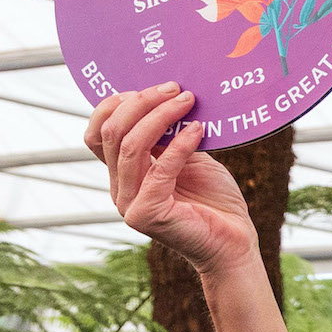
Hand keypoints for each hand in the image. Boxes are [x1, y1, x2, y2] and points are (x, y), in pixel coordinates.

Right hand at [83, 85, 257, 272]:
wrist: (234, 244)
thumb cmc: (214, 201)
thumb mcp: (187, 158)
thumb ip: (167, 136)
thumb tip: (161, 97)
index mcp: (122, 175)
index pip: (98, 133)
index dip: (115, 105)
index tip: (151, 88)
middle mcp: (119, 190)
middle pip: (113, 134)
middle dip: (141, 103)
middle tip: (174, 88)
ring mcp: (130, 204)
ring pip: (131, 147)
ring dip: (160, 117)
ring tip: (187, 101)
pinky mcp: (148, 214)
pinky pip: (159, 169)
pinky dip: (180, 145)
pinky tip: (199, 130)